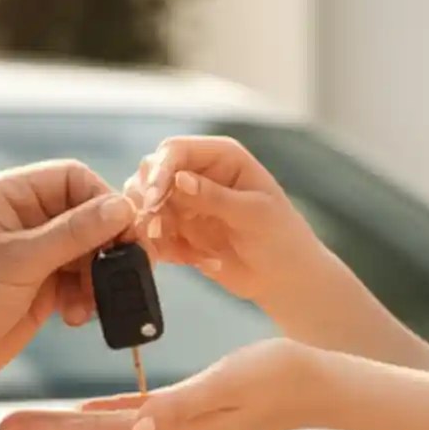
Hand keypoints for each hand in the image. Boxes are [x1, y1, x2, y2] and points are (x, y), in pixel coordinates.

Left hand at [0, 159, 133, 387]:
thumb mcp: (19, 259)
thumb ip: (73, 234)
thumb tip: (120, 209)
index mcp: (12, 197)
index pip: (73, 180)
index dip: (102, 201)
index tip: (123, 230)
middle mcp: (26, 221)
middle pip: (88, 217)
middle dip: (107, 245)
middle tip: (126, 268)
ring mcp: (35, 256)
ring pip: (89, 254)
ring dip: (98, 277)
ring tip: (91, 300)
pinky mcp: (41, 289)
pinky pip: (80, 284)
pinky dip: (87, 299)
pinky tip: (75, 316)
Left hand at [0, 339, 323, 429]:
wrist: (326, 387)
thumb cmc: (282, 377)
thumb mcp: (228, 382)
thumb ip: (179, 407)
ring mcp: (182, 428)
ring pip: (111, 427)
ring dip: (69, 424)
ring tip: (30, 422)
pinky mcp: (192, 413)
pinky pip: (136, 415)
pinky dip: (107, 412)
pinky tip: (92, 408)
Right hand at [124, 136, 325, 304]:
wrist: (284, 278)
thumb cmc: (280, 238)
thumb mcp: (253, 214)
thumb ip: (214, 197)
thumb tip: (179, 179)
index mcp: (220, 157)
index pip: (175, 150)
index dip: (160, 171)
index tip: (155, 200)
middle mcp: (197, 174)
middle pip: (150, 173)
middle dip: (147, 199)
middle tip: (154, 228)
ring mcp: (185, 203)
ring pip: (144, 203)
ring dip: (149, 225)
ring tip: (175, 250)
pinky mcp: (178, 231)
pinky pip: (152, 233)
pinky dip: (158, 247)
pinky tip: (186, 260)